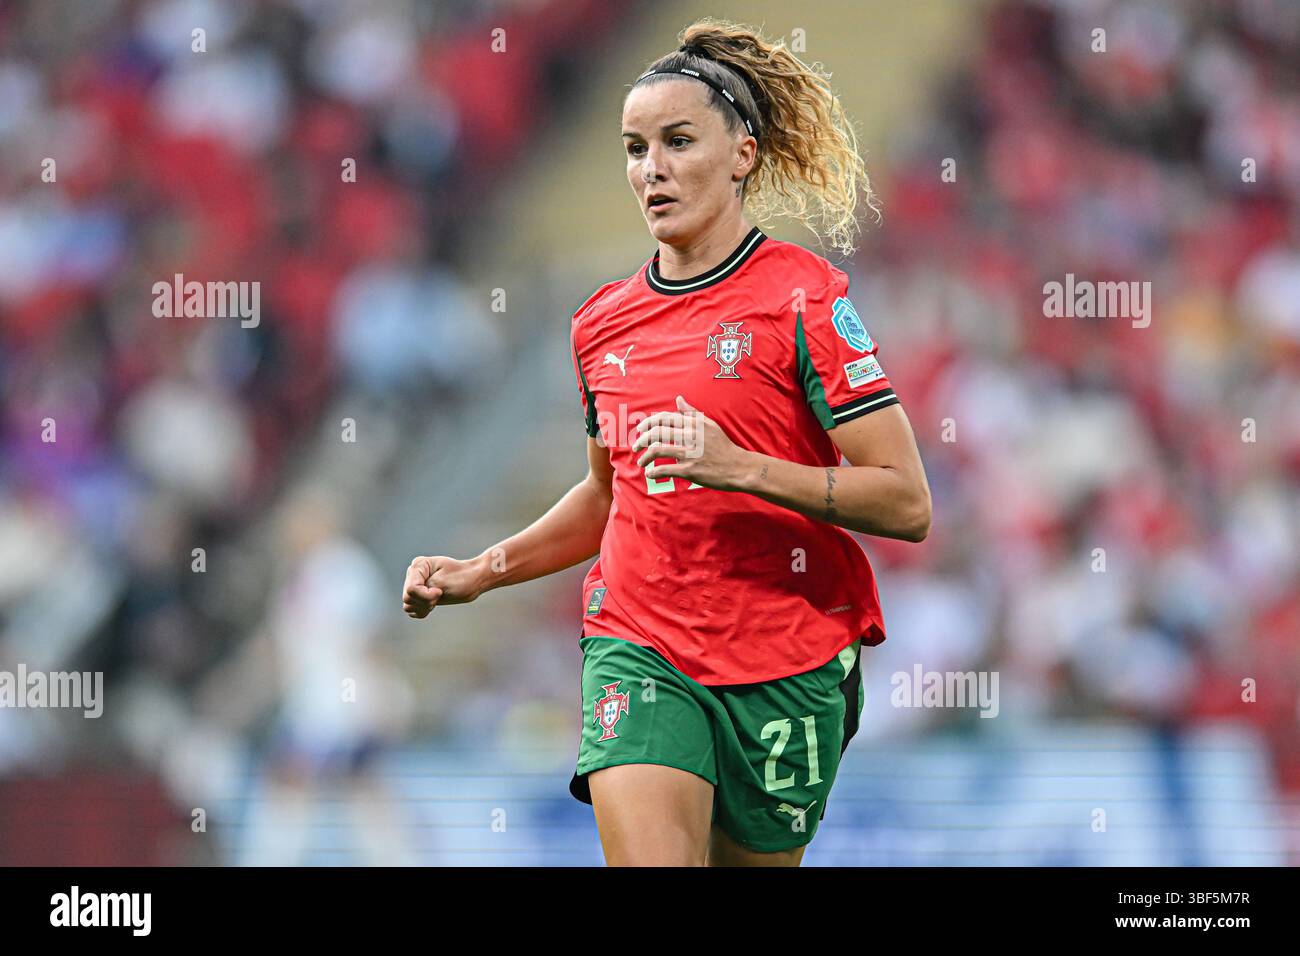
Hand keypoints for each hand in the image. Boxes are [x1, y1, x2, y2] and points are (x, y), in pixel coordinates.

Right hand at [402, 554, 485, 618]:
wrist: (474, 580)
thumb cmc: (462, 578)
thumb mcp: (442, 583)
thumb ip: (422, 591)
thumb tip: (408, 600)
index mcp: (419, 565)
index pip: (411, 588)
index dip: (426, 595)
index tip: (440, 591)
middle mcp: (414, 574)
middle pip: (408, 597)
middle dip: (425, 601)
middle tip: (440, 594)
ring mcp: (416, 585)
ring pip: (408, 605)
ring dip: (423, 606)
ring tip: (437, 599)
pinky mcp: (420, 595)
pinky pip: (412, 610)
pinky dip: (422, 610)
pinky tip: (433, 605)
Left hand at [631, 395, 753, 491]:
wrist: (738, 467)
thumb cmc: (723, 446)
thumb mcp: (709, 424)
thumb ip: (691, 412)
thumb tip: (678, 399)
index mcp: (693, 423)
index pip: (664, 418)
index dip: (648, 423)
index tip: (640, 430)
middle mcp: (690, 435)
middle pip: (657, 432)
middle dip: (641, 440)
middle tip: (636, 447)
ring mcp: (690, 453)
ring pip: (657, 450)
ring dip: (644, 457)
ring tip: (641, 462)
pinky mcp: (690, 469)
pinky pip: (666, 469)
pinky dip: (654, 472)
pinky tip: (650, 474)